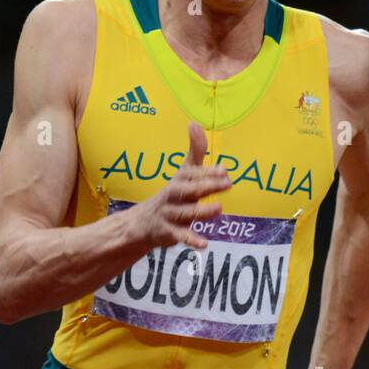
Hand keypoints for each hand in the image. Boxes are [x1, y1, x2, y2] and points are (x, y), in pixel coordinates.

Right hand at [142, 122, 230, 247]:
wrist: (142, 223)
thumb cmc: (172, 195)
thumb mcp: (183, 173)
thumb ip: (194, 152)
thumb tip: (194, 123)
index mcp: (180, 180)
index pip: (193, 174)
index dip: (208, 172)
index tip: (224, 170)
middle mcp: (174, 195)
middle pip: (189, 190)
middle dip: (207, 185)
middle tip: (227, 183)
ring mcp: (171, 215)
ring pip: (186, 213)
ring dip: (202, 211)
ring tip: (219, 208)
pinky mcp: (169, 233)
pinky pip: (181, 237)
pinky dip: (192, 240)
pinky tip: (204, 244)